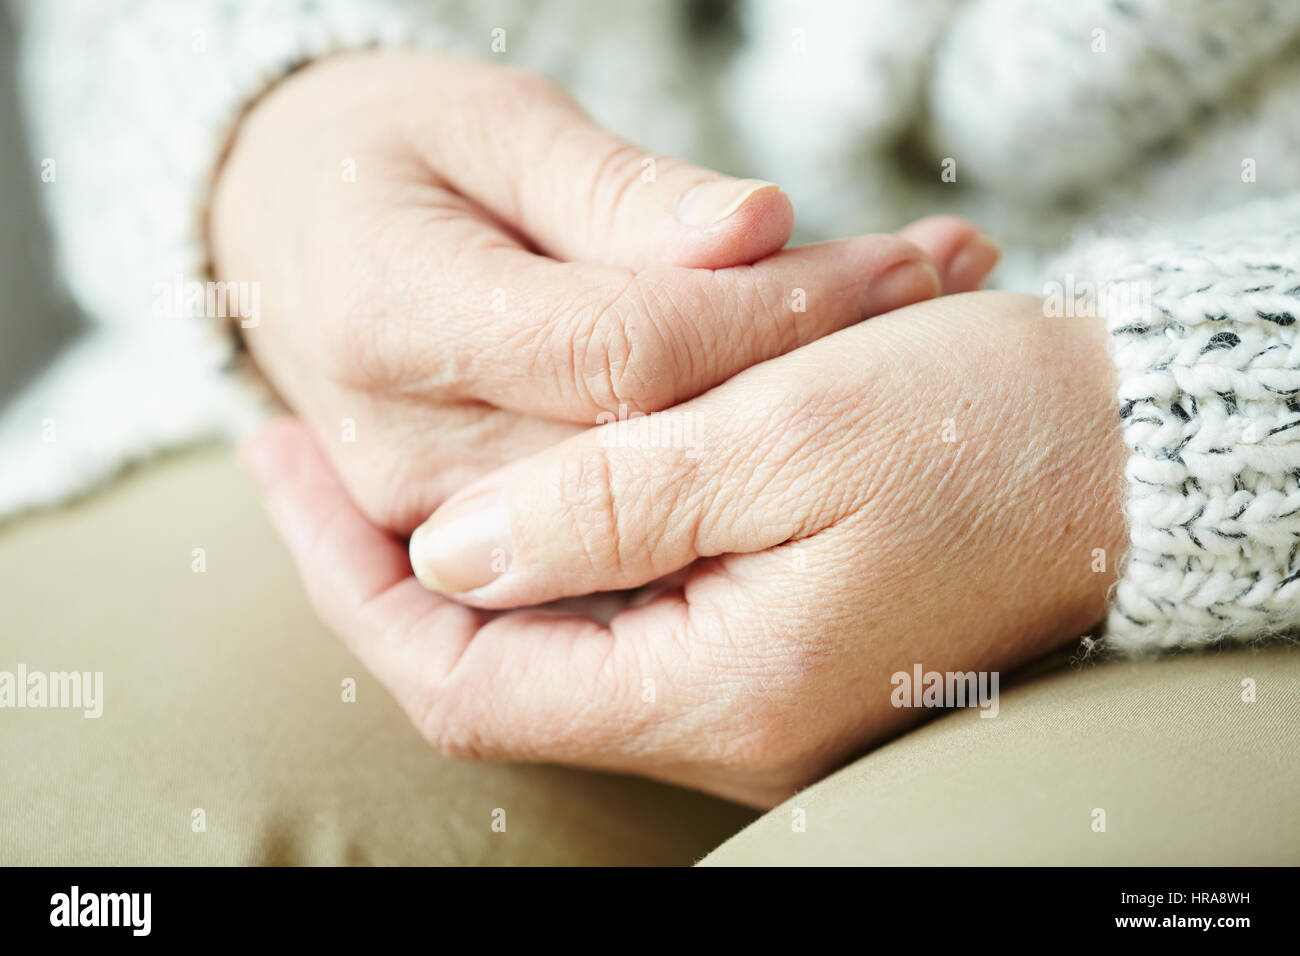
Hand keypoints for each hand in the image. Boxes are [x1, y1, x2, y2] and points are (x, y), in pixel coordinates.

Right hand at [212, 50, 999, 532]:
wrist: (288, 244)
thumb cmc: (381, 158)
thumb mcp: (489, 129)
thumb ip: (614, 197)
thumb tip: (756, 236)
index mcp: (389, 314)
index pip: (623, 352)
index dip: (766, 315)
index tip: (888, 264)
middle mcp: (404, 446)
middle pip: (653, 448)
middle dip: (809, 370)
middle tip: (940, 283)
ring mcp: (435, 515)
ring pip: (657, 503)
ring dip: (792, 420)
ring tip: (916, 316)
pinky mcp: (474, 543)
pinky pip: (626, 529)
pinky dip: (729, 460)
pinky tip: (822, 388)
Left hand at [243, 291, 1126, 806]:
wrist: (1121, 452)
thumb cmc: (980, 429)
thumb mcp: (784, 432)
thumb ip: (607, 502)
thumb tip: (448, 551)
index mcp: (718, 685)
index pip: (464, 678)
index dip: (353, 581)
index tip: (285, 469)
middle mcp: (723, 720)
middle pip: (493, 669)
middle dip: (382, 567)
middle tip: (312, 456)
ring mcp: (745, 692)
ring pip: (546, 645)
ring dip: (460, 557)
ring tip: (387, 456)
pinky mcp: (767, 647)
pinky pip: (613, 620)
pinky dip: (544, 554)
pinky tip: (517, 480)